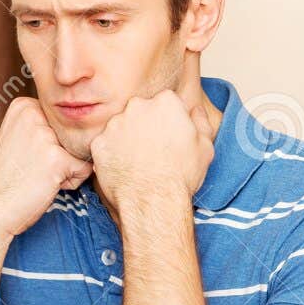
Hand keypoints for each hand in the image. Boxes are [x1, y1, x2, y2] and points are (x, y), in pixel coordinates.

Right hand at [0, 97, 92, 238]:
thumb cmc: (10, 178)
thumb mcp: (20, 137)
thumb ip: (45, 124)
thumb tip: (85, 124)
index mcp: (24, 106)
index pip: (62, 120)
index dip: (53, 142)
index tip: (30, 155)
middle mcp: (33, 114)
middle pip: (73, 134)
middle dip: (63, 154)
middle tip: (35, 168)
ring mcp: (45, 135)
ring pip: (80, 150)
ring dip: (67, 168)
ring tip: (41, 176)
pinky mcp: (57, 158)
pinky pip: (85, 168)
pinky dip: (72, 182)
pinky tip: (47, 185)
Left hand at [90, 89, 214, 209]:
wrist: (154, 202)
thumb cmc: (182, 176)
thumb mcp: (205, 147)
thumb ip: (200, 122)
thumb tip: (195, 111)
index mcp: (166, 102)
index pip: (165, 102)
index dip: (167, 121)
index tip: (169, 136)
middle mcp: (137, 106)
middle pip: (140, 111)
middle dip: (145, 126)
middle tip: (153, 151)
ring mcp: (115, 124)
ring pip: (120, 127)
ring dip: (126, 139)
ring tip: (138, 163)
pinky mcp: (99, 143)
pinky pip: (105, 145)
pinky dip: (112, 155)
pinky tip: (124, 170)